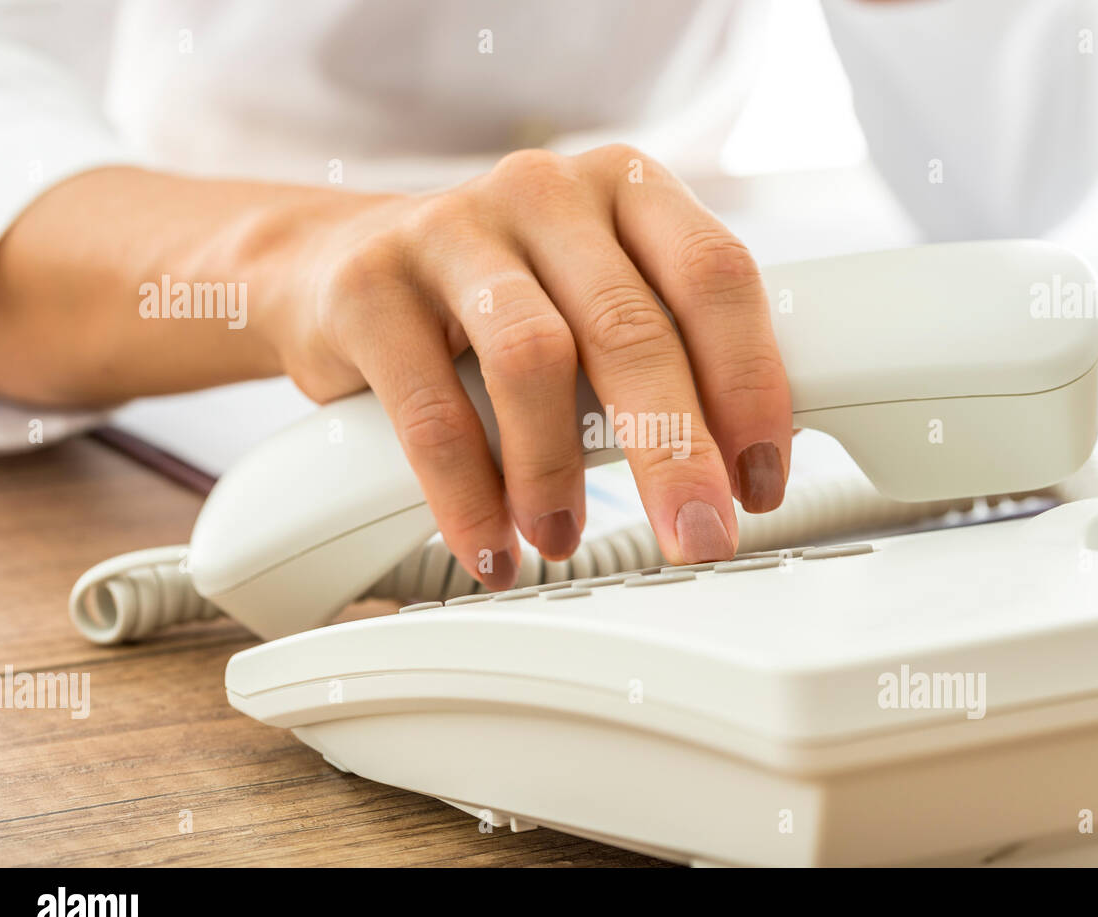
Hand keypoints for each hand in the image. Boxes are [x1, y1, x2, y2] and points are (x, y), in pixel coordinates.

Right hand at [277, 146, 791, 587]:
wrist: (339, 268)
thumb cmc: (500, 302)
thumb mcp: (594, 301)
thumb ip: (664, 353)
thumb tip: (735, 470)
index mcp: (625, 189)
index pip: (716, 275)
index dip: (750, 386)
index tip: (758, 482)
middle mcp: (546, 192)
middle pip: (631, 328)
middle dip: (674, 454)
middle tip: (697, 537)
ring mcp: (452, 228)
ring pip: (533, 359)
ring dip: (558, 474)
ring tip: (562, 538)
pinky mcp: (370, 285)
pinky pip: (432, 411)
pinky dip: (468, 498)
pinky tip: (491, 546)